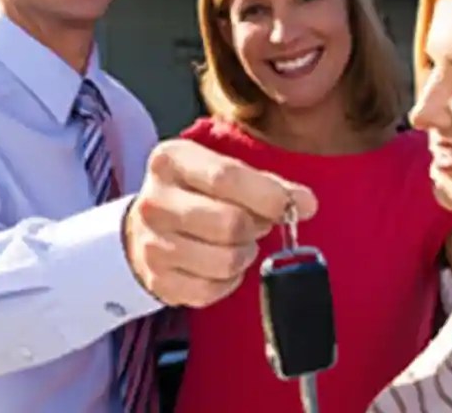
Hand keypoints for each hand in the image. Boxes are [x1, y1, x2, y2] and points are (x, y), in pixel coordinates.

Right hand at [124, 138, 317, 306]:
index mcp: (171, 161)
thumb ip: (267, 185)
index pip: (226, 177)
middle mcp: (155, 202)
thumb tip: (306, 203)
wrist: (145, 228)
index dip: (269, 194)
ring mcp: (152, 244)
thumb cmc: (196, 194)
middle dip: (256, 227)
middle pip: (229, 223)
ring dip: (244, 255)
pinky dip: (228, 280)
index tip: (301, 205)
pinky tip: (220, 265)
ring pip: (225, 261)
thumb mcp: (222, 172)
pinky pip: (212, 290)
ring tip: (236, 243)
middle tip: (255, 224)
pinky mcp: (157, 280)